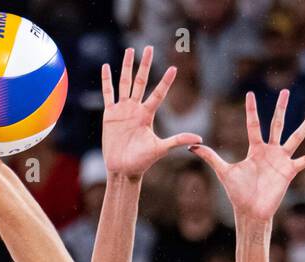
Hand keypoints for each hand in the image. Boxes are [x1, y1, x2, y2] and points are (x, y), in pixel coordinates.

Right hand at [100, 46, 199, 178]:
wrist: (123, 169)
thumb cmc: (142, 162)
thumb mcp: (161, 149)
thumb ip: (178, 140)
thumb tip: (199, 138)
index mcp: (147, 115)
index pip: (158, 93)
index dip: (165, 81)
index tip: (174, 68)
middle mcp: (135, 109)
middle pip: (140, 81)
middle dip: (145, 65)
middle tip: (149, 47)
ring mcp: (122, 110)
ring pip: (124, 83)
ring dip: (127, 66)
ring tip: (130, 50)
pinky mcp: (109, 115)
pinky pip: (108, 94)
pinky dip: (106, 81)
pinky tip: (106, 67)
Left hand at [190, 90, 304, 224]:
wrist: (250, 211)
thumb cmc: (237, 193)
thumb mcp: (223, 171)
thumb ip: (211, 157)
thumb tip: (191, 146)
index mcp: (255, 149)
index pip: (254, 124)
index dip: (252, 109)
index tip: (250, 93)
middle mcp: (270, 151)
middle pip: (277, 124)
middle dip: (281, 108)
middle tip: (285, 91)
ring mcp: (282, 160)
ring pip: (296, 137)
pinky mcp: (290, 171)